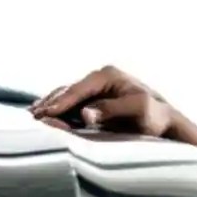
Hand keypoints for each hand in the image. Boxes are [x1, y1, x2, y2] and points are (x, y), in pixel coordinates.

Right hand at [29, 65, 177, 137]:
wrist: (163, 121)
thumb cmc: (153, 116)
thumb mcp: (137, 110)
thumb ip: (111, 110)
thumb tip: (85, 113)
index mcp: (108, 75)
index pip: (78, 89)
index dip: (61, 102)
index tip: (47, 114)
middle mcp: (99, 78)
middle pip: (68, 91)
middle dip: (50, 103)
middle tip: (33, 117)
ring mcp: (95, 88)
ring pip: (66, 96)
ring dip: (49, 106)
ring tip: (33, 117)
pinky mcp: (93, 99)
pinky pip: (70, 104)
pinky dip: (56, 110)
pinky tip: (44, 117)